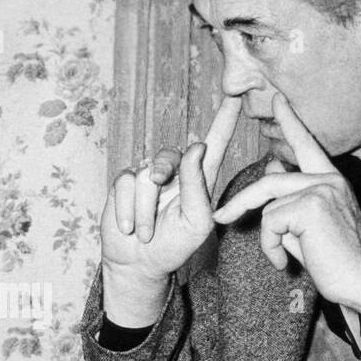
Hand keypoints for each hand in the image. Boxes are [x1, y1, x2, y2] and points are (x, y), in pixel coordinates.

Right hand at [100, 94, 242, 325]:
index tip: (236, 96)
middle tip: (160, 212)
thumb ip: (198, 185)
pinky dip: (127, 210)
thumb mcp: (196, 222)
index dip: (224, 120)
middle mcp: (175, 172)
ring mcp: (147, 175)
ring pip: (146, 175)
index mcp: (199, 180)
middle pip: (171, 156)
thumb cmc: (175, 245)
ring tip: (147, 232)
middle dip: (163, 182)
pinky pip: (125, 184)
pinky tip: (129, 227)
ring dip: (145, 211)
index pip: (214, 143)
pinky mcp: (124, 184)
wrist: (139, 264)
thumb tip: (196, 147)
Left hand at [212, 92, 360, 321]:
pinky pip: (270, 223)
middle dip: (239, 202)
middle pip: (268, 180)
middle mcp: (327, 178)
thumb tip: (272, 165)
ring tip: (278, 258)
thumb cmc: (336, 260)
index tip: (277, 100)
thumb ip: (289, 199)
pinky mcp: (310, 206)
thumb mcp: (307, 226)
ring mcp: (320, 189)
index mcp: (330, 180)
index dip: (290, 122)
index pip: (306, 144)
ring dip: (267, 238)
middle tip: (219, 218)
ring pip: (267, 205)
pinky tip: (286, 262)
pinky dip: (270, 247)